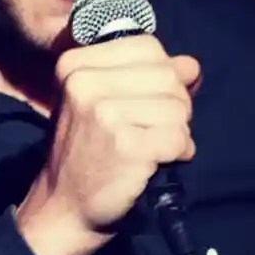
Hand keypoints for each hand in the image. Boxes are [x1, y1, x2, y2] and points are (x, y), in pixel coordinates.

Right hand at [16, 35, 199, 254]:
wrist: (63, 207)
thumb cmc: (86, 151)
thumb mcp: (101, 101)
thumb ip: (145, 75)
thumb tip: (191, 66)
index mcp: (75, 65)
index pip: (147, 47)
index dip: (162, 74)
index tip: (148, 102)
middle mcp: (84, 83)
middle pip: (167, 75)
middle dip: (174, 104)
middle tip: (154, 129)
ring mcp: (105, 114)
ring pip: (178, 107)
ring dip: (177, 131)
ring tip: (153, 147)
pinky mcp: (127, 146)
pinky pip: (179, 138)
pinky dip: (179, 152)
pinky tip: (159, 162)